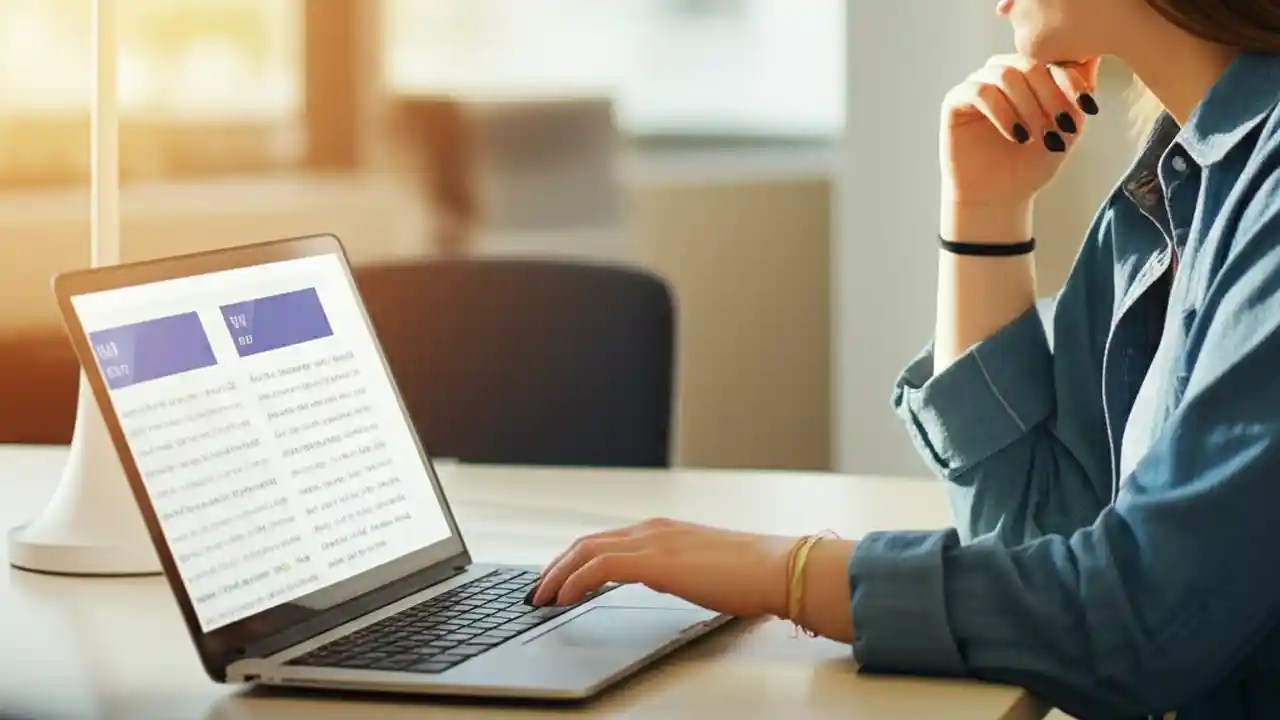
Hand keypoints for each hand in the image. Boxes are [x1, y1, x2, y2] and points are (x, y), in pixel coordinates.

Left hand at [531, 518, 795, 616]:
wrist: (777, 568)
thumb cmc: (751, 574)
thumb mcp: (703, 568)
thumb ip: (679, 569)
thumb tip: (667, 580)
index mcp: (663, 530)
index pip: (606, 539)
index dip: (574, 558)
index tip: (558, 578)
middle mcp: (653, 529)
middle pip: (587, 541)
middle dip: (557, 565)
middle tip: (538, 589)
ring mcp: (653, 541)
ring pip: (586, 549)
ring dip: (558, 574)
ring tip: (541, 597)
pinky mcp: (655, 561)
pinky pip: (600, 566)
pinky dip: (576, 580)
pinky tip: (565, 596)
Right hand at [942, 55, 1100, 211]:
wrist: (998, 197)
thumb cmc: (1031, 164)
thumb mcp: (1067, 128)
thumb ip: (1078, 95)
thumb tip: (1094, 57)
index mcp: (1028, 76)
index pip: (1052, 59)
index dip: (1071, 80)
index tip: (1087, 108)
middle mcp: (1002, 74)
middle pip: (1029, 63)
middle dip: (1049, 96)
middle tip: (1059, 127)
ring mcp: (977, 84)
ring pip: (1005, 74)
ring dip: (1026, 105)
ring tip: (1034, 137)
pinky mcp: (955, 101)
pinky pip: (980, 91)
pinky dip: (1002, 112)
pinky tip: (1015, 135)